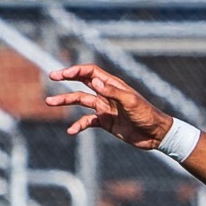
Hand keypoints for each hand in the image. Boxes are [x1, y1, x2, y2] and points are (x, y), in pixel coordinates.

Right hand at [46, 65, 171, 147]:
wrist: (156, 134)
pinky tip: (71, 131)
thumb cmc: (147, 115)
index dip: (77, 70)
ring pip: (80, 101)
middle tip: (51, 77)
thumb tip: (95, 82)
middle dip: (66, 78)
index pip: (91, 72)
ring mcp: (104, 108)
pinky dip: (78, 125)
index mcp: (113, 85)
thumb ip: (112, 92)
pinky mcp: (105, 122)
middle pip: (82, 82)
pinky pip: (87, 121)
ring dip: (65, 100)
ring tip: (49, 102)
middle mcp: (106, 94)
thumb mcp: (131, 102)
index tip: (63, 74)